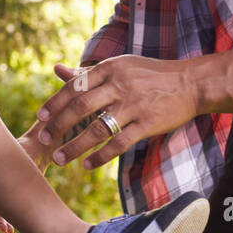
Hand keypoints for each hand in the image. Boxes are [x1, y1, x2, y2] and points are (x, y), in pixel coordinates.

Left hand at [35, 57, 198, 168]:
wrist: (192, 83)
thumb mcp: (119, 67)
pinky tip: (87, 166)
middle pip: (81, 106)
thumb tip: (57, 70)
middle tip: (43, 139)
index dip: (55, 103)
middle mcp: (120, 85)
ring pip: (97, 128)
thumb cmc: (150, 75)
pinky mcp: (148, 124)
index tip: (40, 117)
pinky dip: (101, 156)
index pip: (75, 86)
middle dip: (59, 125)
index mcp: (110, 69)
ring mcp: (134, 105)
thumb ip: (87, 73)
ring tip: (60, 159)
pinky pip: (119, 143)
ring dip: (75, 146)